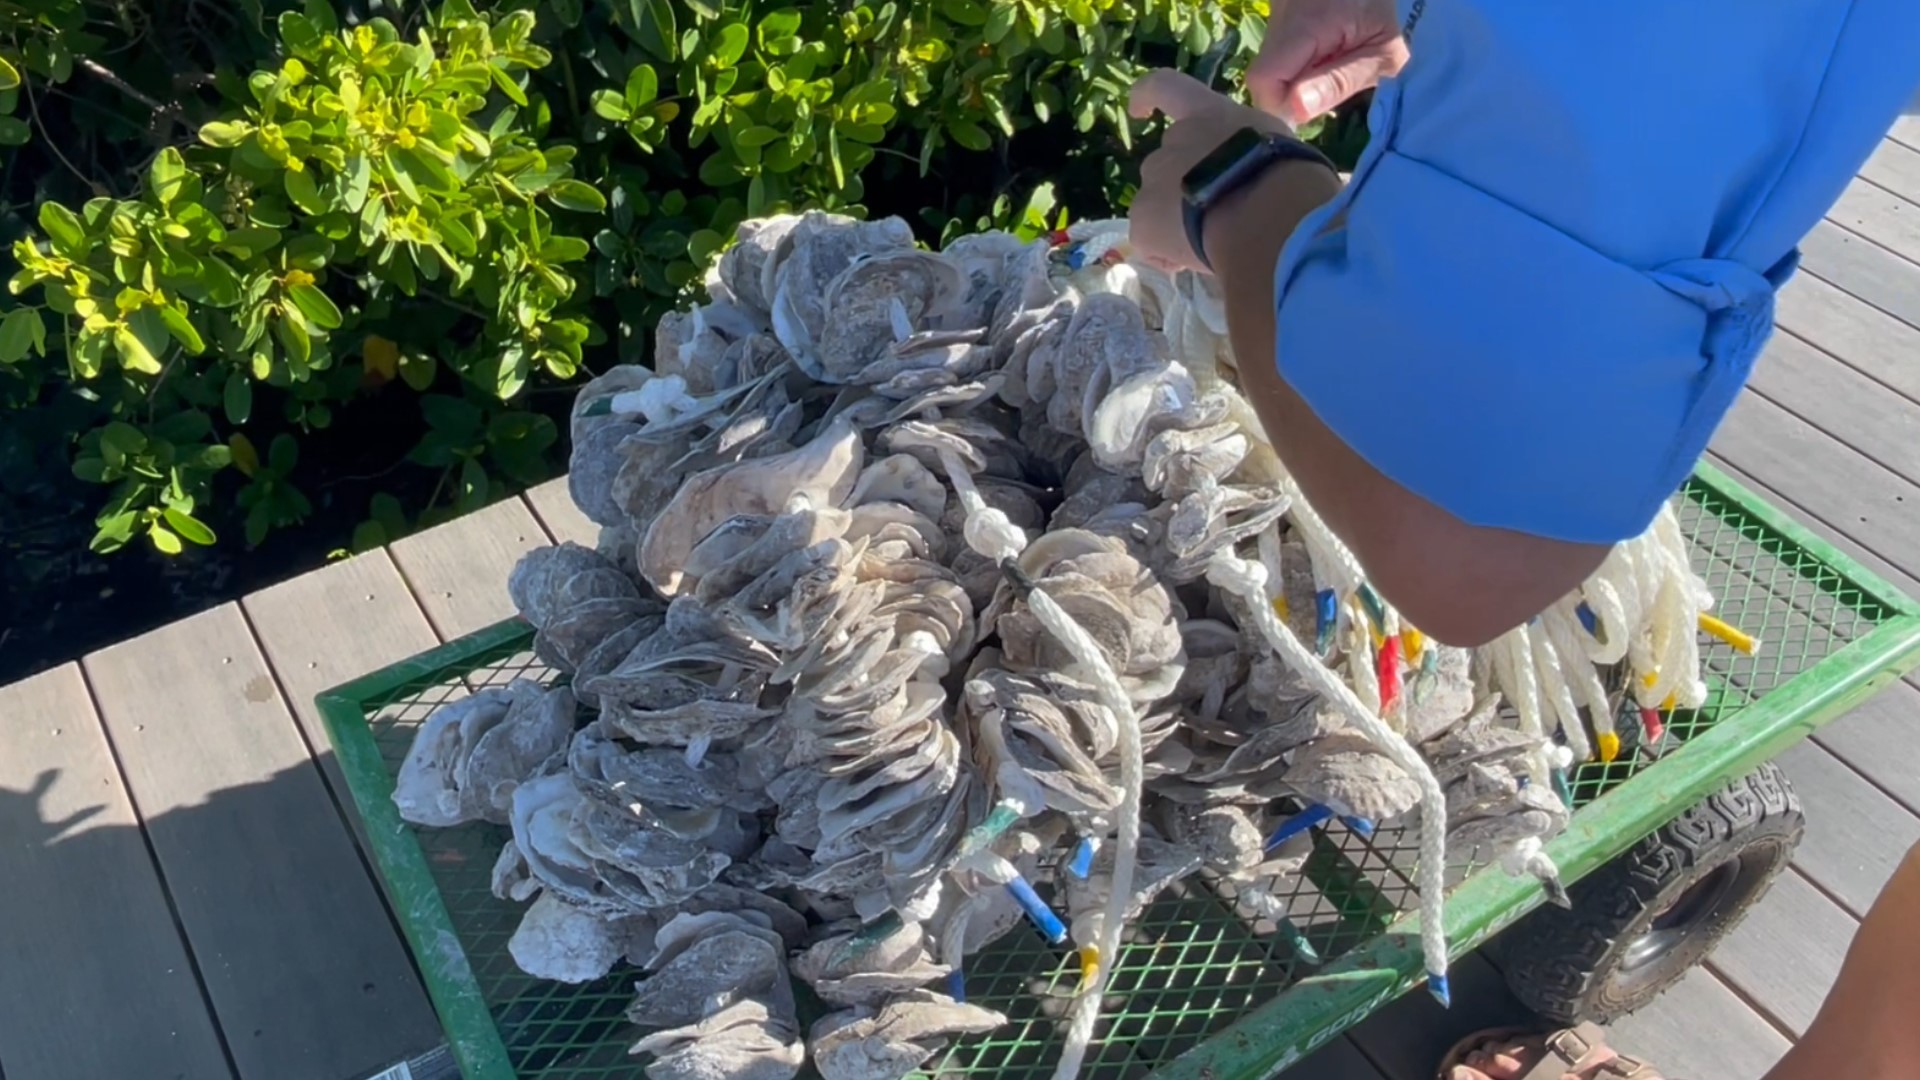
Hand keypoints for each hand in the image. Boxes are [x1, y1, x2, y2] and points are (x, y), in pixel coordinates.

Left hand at [1126, 70, 1297, 273]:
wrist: (1270, 213)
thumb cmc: (1290, 176)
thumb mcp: (1276, 146)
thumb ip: (1254, 150)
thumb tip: (1263, 173)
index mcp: (1208, 113)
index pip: (1167, 87)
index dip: (1148, 96)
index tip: (1140, 111)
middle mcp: (1175, 140)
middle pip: (1168, 163)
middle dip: (1183, 188)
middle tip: (1216, 215)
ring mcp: (1154, 179)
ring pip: (1157, 203)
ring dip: (1174, 221)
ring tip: (1210, 245)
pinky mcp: (1142, 219)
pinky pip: (1149, 240)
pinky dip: (1164, 253)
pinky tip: (1191, 264)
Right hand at [1246, 0, 1407, 125]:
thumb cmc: (1400, 15)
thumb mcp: (1383, 55)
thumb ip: (1341, 81)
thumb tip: (1296, 109)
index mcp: (1307, 21)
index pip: (1264, 78)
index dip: (1282, 103)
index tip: (1313, 106)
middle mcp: (1283, 9)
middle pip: (1264, 72)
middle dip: (1291, 90)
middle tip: (1332, 80)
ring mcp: (1279, 5)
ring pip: (1269, 61)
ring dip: (1294, 74)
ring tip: (1332, 59)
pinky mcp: (1281, 6)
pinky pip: (1277, 46)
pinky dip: (1296, 57)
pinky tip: (1324, 48)